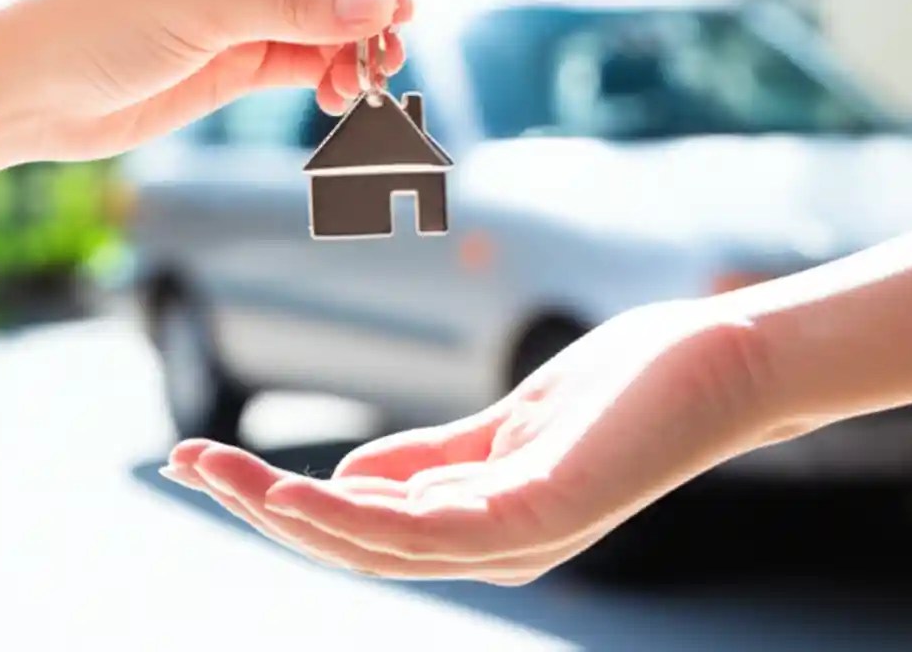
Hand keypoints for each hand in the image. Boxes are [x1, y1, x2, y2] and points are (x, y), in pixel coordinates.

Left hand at [0, 0, 411, 161]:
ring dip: (348, 54)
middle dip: (363, 17)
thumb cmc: (92, 22)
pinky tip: (335, 97)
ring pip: (318, 26)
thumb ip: (296, 7)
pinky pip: (297, 63)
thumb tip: (381, 3)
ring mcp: (235, 15)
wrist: (27, 92)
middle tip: (386, 58)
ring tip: (360, 86)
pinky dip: (323, 78)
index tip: (397, 10)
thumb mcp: (204, 7)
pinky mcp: (230, 64)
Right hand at [160, 300, 793, 584]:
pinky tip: (298, 490)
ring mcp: (521, 540)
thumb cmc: (622, 390)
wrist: (725, 361)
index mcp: (482, 525)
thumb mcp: (502, 428)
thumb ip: (430, 458)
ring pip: (381, 546)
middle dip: (264, 511)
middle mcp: (496, 549)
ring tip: (216, 472)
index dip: (279, 502)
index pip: (362, 527)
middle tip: (185, 464)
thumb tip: (347, 474)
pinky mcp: (545, 515)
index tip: (207, 462)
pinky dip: (356, 516)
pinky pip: (432, 530)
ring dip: (290, 515)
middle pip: (357, 545)